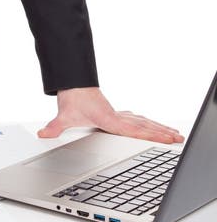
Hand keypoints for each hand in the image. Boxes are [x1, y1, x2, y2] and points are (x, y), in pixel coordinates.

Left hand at [37, 86, 184, 143]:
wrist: (73, 82)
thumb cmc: (72, 98)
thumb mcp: (63, 115)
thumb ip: (54, 128)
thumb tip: (42, 135)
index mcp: (109, 119)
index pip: (133, 130)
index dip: (150, 135)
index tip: (165, 139)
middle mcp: (117, 116)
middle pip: (144, 125)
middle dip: (162, 133)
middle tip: (179, 138)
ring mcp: (118, 114)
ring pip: (143, 122)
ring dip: (159, 128)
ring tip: (174, 134)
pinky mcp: (116, 113)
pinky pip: (137, 119)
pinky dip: (147, 123)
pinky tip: (152, 126)